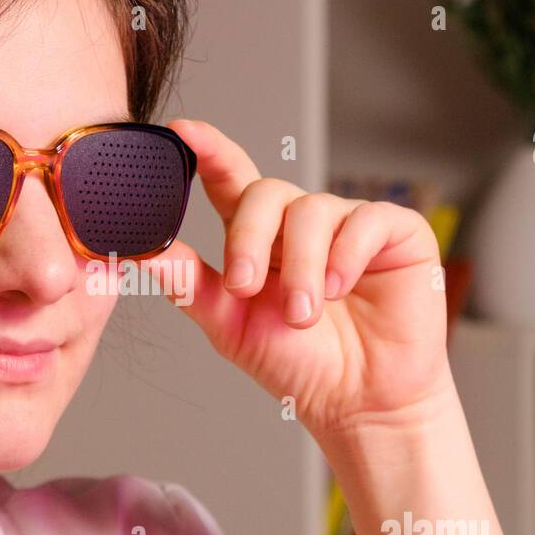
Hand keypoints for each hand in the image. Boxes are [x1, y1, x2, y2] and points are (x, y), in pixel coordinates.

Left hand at [140, 119, 453, 437]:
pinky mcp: (396, 231)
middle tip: (244, 286)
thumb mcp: (232, 324)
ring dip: (300, 267)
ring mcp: (348, 223)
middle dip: (249, 238)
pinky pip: (365, 219)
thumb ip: (189, 284)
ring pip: (312, 210)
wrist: (359, 401)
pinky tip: (342, 289)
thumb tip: (138, 253)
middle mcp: (300, 222)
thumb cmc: (299, 363)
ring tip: (301, 313)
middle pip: (266, 192)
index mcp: (258, 236)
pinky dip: (346, 256)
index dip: (207, 151)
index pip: (229, 180)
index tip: (182, 133)